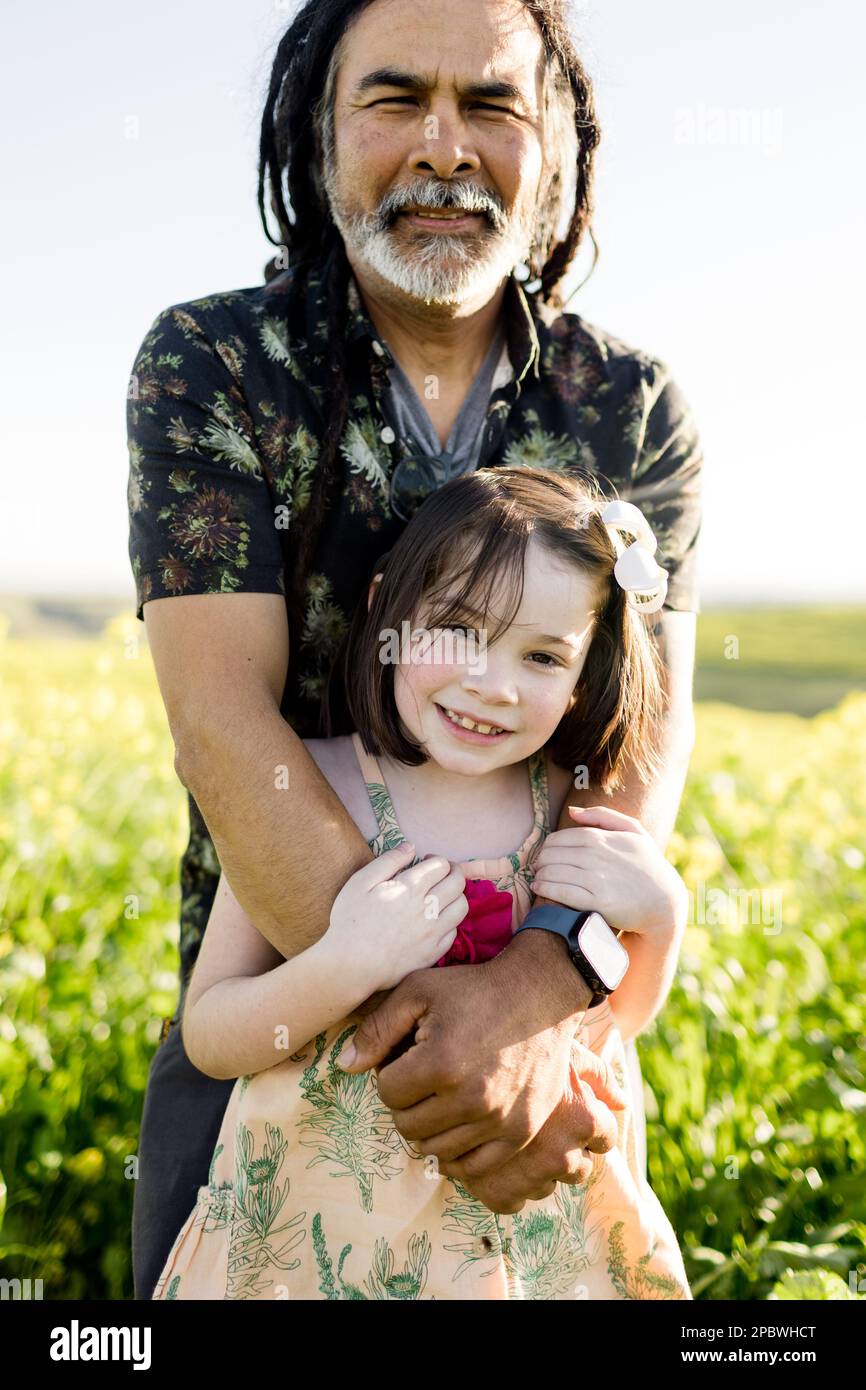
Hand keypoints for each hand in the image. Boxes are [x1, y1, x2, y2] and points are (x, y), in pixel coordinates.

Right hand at [324, 844, 467, 992]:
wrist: (350, 966)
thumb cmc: (350, 921)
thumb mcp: (361, 882)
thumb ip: (388, 860)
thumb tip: (411, 846)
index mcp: (410, 887)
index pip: (441, 865)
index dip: (436, 859)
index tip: (427, 861)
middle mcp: (428, 908)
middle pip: (458, 883)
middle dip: (453, 872)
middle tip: (441, 874)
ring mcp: (433, 933)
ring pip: (462, 907)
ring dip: (456, 896)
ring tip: (442, 895)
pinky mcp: (432, 953)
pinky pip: (454, 932)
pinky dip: (450, 921)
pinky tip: (436, 920)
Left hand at [336, 928, 628, 1208]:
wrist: (541, 995)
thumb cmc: (474, 990)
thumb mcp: (419, 991)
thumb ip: (377, 1029)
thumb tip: (345, 1067)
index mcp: (443, 1063)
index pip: (387, 1093)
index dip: (392, 1072)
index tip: (410, 1055)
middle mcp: (473, 1100)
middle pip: (407, 1127)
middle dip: (408, 1101)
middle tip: (426, 1076)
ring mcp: (500, 1121)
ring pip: (436, 1150)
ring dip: (431, 1126)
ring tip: (444, 1095)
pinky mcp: (521, 1134)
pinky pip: (472, 1168)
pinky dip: (458, 1152)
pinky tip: (459, 1125)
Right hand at [433, 1057, 626, 1212]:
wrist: (465, 1044)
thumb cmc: (519, 1046)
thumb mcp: (561, 1050)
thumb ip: (596, 1074)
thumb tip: (621, 1102)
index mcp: (583, 1117)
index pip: (605, 1136)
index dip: (591, 1124)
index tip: (572, 1116)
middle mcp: (562, 1151)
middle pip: (579, 1168)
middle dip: (564, 1150)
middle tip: (541, 1129)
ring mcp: (529, 1174)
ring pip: (546, 1185)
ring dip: (535, 1169)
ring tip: (515, 1142)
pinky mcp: (497, 1192)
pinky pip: (513, 1201)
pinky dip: (505, 1185)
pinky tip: (494, 1158)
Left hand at [530, 805, 687, 936]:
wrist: (664, 901)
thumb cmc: (647, 863)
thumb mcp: (633, 831)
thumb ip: (602, 815)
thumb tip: (571, 812)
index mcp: (602, 838)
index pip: (560, 838)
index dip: (547, 845)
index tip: (545, 852)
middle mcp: (597, 857)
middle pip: (552, 855)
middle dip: (540, 860)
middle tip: (538, 866)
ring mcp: (597, 880)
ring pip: (553, 873)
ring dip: (540, 874)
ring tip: (538, 877)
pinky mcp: (598, 902)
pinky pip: (562, 893)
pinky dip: (546, 888)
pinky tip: (540, 887)